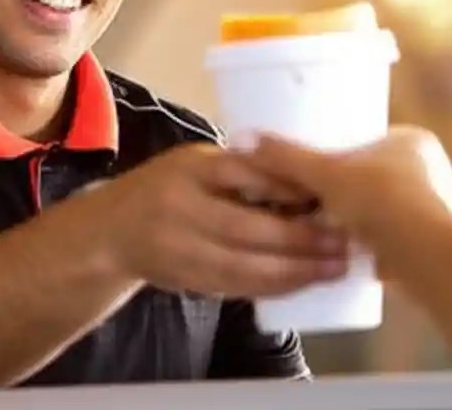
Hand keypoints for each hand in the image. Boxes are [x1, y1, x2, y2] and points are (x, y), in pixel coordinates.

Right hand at [89, 142, 350, 297]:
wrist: (110, 231)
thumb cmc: (165, 188)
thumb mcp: (196, 164)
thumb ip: (241, 170)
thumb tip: (308, 183)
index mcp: (189, 168)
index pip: (243, 173)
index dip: (287, 188)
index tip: (327, 195)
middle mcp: (180, 206)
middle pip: (247, 228)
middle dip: (301, 240)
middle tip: (342, 243)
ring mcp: (178, 247)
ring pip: (244, 266)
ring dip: (294, 271)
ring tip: (333, 269)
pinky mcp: (183, 278)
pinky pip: (235, 287)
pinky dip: (272, 287)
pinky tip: (300, 283)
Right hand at [246, 126, 451, 252]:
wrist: (435, 263)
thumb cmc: (388, 204)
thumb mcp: (328, 174)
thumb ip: (287, 158)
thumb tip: (242, 137)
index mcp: (408, 141)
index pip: (358, 139)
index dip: (327, 152)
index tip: (301, 165)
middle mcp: (423, 172)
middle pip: (360, 176)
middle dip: (332, 191)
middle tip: (296, 199)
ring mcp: (425, 210)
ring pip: (368, 211)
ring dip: (342, 221)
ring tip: (305, 228)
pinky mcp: (420, 245)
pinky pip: (378, 239)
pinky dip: (356, 246)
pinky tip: (329, 252)